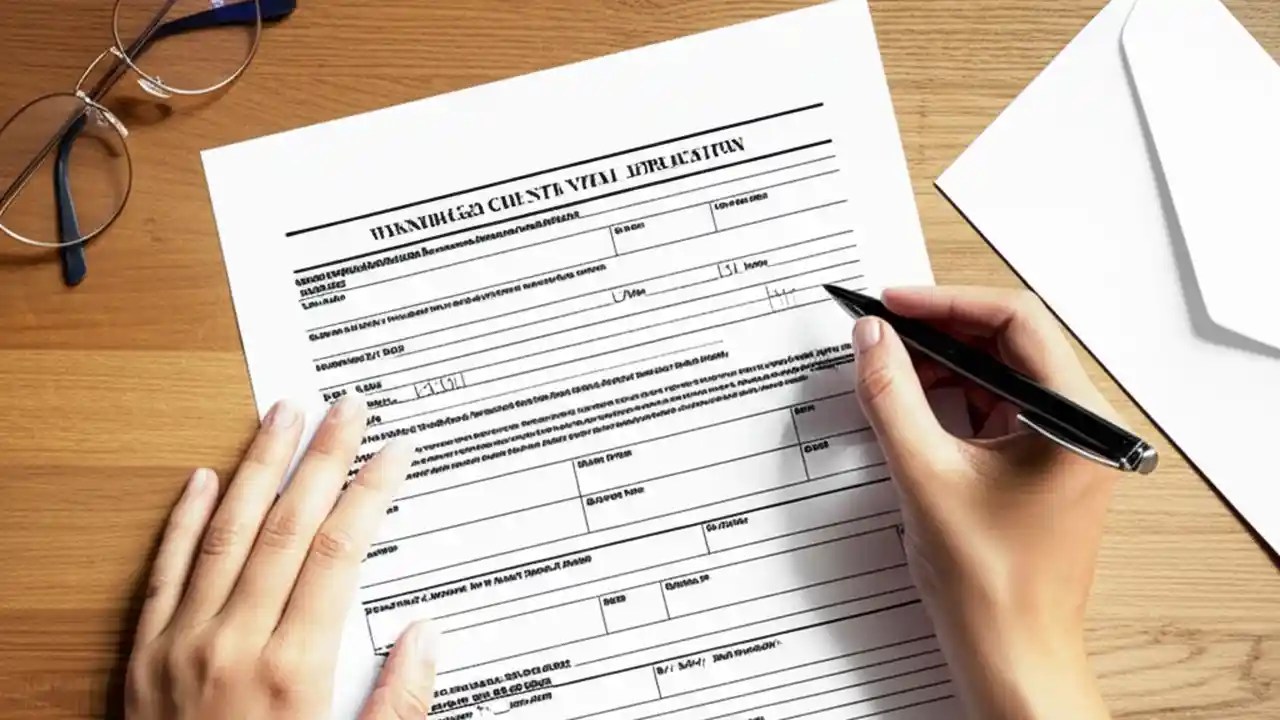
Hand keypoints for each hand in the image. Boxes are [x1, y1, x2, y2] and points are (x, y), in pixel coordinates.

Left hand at [125, 395, 436, 718]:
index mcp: (292, 671)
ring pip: (224, 530)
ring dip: (256, 464)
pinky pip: (162, 570)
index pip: (339, 551)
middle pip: (286, 523)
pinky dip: (182, 520)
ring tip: (281, 414)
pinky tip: (199, 478)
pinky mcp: (141, 655)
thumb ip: (398, 706)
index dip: (370, 492)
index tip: (394, 453)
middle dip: (322, 457)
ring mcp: (180, 644)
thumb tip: (428, 635)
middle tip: (346, 406)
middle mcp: (233, 643)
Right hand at [852, 286, 1115, 719]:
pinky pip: (995, 407)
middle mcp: (1082, 425)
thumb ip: (892, 397)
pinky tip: (909, 397)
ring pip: (1000, 373)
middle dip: (940, 330)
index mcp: (1077, 421)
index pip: (1018, 322)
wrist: (1011, 654)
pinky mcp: (1040, 462)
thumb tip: (872, 340)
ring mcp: (1063, 444)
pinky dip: (951, 396)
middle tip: (881, 326)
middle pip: (1010, 342)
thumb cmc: (992, 588)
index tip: (894, 303)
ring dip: (943, 363)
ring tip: (887, 360)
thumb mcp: (926, 476)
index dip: (947, 303)